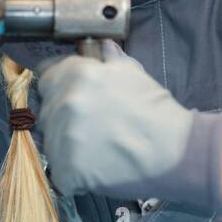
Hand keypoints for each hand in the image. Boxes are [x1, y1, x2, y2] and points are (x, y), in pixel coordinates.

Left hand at [37, 52, 221, 210]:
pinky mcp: (67, 171)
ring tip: (96, 149)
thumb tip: (98, 46)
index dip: (58, 84)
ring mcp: (61, 139)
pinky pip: (60, 173)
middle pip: (46, 110)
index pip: (46, 75)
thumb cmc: (156, 110)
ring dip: (66, 145)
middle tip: (90, 126)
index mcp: (75, 74)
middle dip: (62, 115)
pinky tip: (96, 170)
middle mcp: (62, 103)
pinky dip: (74, 175)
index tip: (69, 94)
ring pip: (50, 142)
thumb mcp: (133, 73)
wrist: (175, 151)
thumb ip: (108, 59)